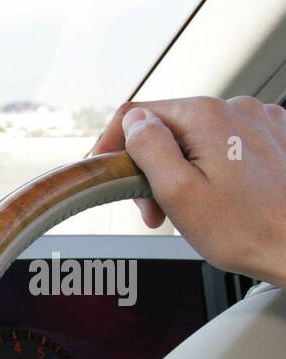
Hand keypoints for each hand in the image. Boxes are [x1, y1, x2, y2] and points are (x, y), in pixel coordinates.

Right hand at [92, 96, 285, 287]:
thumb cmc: (246, 229)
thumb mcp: (178, 192)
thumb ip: (149, 149)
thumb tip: (133, 123)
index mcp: (206, 117)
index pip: (138, 113)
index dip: (113, 145)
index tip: (109, 174)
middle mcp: (235, 109)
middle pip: (168, 128)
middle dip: (151, 167)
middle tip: (154, 210)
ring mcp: (258, 121)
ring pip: (197, 137)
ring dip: (182, 170)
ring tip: (190, 207)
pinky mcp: (273, 138)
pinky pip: (226, 144)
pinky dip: (212, 167)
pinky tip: (219, 196)